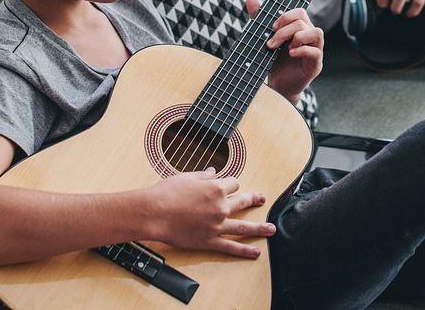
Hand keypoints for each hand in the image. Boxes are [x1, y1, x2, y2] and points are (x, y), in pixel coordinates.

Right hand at [144, 169, 274, 257]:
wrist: (152, 213)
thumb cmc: (165, 193)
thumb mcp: (185, 178)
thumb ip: (202, 176)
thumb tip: (212, 172)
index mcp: (215, 188)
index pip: (232, 183)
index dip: (230, 183)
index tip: (227, 185)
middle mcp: (220, 206)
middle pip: (243, 201)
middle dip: (254, 199)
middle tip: (262, 199)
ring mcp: (216, 225)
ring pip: (244, 227)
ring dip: (260, 228)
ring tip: (271, 229)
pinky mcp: (209, 240)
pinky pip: (231, 246)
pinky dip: (244, 250)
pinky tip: (255, 252)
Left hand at [246, 0, 322, 104]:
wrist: (278, 85)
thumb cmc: (274, 61)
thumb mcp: (265, 38)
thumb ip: (259, 19)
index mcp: (300, 28)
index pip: (300, 12)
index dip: (286, 16)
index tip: (271, 27)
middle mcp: (310, 37)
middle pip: (304, 21)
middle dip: (284, 30)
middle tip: (271, 43)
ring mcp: (315, 50)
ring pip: (317, 32)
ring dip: (297, 37)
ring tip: (285, 48)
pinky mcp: (315, 65)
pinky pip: (316, 52)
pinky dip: (302, 51)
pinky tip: (290, 54)